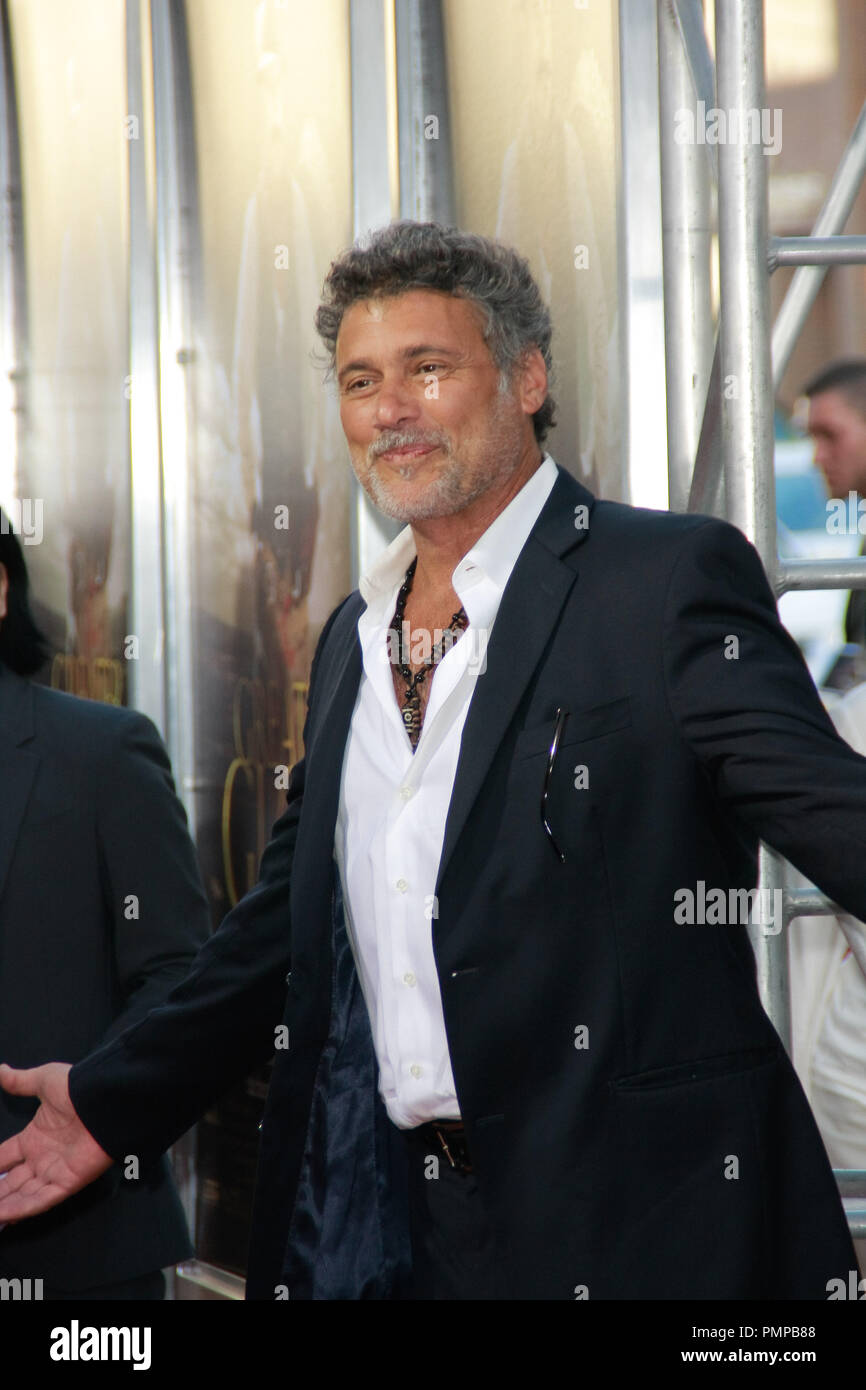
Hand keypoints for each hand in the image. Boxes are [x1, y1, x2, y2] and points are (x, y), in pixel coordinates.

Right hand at [0, 1063, 112, 1224]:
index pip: (4, 1158)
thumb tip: (0, 1069)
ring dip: (3, 1206)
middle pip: (11, 1182)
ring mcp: (54, 1171)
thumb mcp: (44, 1081)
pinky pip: (41, 1201)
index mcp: (34, 1138)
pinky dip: (21, 1209)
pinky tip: (3, 1216)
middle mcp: (41, 1158)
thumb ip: (20, 1082)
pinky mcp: (68, 1182)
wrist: (105, 1099)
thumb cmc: (75, 1089)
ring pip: (22, 1195)